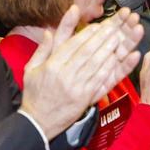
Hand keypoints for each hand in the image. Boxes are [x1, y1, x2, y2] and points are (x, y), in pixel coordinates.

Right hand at [19, 6, 143, 138]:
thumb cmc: (34, 95)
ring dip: (108, 50)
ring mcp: (76, 87)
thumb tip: (48, 31)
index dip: (86, 34)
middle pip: (86, 52)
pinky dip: (109, 68)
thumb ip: (42, 49)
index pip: (71, 45)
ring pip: (95, 64)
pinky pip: (99, 80)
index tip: (97, 26)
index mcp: (51, 66)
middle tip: (113, 27)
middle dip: (101, 38)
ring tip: (118, 39)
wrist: (37, 123)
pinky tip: (116, 59)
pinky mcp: (84, 98)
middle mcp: (64, 75)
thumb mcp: (31, 69)